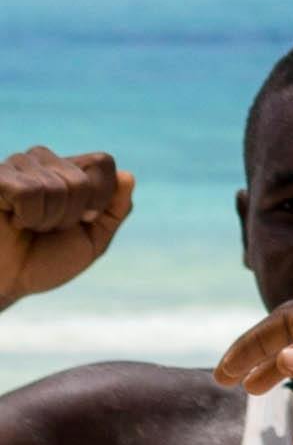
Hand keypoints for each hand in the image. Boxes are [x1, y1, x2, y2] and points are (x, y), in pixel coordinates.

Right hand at [0, 147, 135, 308]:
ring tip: (26, 226)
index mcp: (70, 169)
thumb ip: (114, 211)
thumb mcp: (91, 242)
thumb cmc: (42, 262)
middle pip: (81, 180)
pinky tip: (13, 220)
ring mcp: (19, 165)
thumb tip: (128, 176)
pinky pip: (29, 192)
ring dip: (46, 220)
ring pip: (55, 187)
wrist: (4, 285)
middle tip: (46, 229)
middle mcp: (44, 160)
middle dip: (69, 217)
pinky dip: (27, 217)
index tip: (80, 221)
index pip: (103, 162)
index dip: (99, 199)